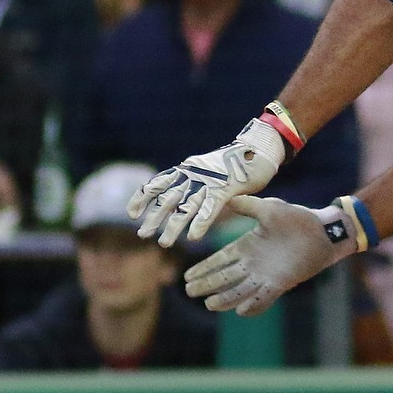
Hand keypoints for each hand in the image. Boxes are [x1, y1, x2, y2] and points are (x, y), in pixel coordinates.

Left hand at [129, 119, 285, 246]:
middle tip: (142, 235)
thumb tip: (178, 203)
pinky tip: (193, 236)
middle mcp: (194, 174)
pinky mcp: (227, 186)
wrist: (261, 149)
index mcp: (188, 169)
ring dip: (174, 226)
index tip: (132, 214)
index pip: (158, 182)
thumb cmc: (236, 164)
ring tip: (164, 243)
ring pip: (187, 206)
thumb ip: (193, 185)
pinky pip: (211, 206)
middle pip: (169, 197)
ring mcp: (210, 180)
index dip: (143, 197)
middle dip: (154, 217)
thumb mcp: (208, 171)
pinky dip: (201, 222)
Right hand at [183, 195, 356, 314]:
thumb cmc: (297, 218)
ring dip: (225, 298)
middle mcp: (253, 263)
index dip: (204, 268)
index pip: (220, 260)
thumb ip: (247, 206)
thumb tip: (227, 199)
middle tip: (190, 291)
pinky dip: (253, 306)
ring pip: (239, 290)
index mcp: (247, 246)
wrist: (323, 231)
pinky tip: (240, 311)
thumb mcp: (269, 208)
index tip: (187, 276)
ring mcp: (266, 275)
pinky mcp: (281, 283)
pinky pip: (264, 298)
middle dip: (207, 284)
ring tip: (210, 304)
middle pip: (224, 277)